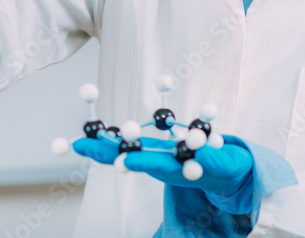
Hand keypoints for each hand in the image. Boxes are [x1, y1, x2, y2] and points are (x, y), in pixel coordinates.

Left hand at [74, 135, 252, 197]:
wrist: (225, 170)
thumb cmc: (224, 167)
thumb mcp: (224, 166)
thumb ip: (216, 161)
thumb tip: (203, 157)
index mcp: (178, 170)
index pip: (155, 165)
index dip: (139, 162)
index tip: (122, 161)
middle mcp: (160, 163)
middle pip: (129, 156)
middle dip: (105, 152)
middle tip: (78, 146)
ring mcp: (154, 155)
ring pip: (125, 149)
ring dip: (103, 144)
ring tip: (79, 142)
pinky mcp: (154, 147)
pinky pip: (131, 141)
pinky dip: (110, 137)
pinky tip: (92, 134)